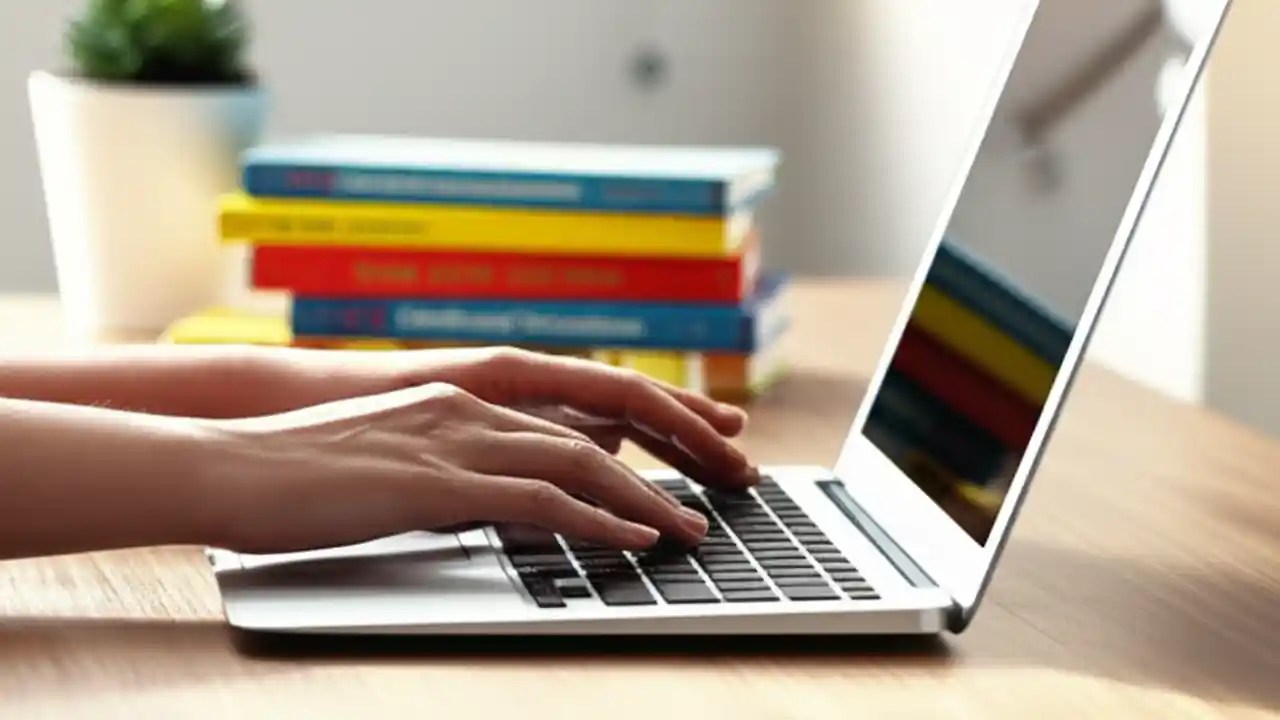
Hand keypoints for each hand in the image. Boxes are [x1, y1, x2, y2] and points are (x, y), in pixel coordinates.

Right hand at [200, 382, 719, 554]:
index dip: (640, 429)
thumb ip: (454, 466)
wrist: (231, 466)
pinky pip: (540, 498)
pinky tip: (633, 538)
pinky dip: (597, 519)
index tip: (691, 448)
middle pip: (594, 429)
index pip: (571, 409)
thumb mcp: (394, 460)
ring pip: (580, 461)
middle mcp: (470, 409)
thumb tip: (498, 494)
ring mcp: (455, 440)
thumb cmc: (301, 473)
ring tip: (690, 528)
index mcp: (461, 400)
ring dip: (645, 498)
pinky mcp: (437, 482)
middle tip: (716, 482)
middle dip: (665, 459)